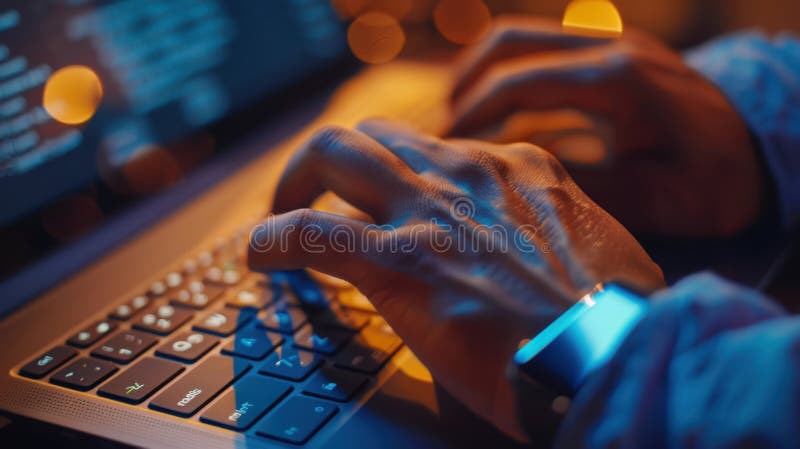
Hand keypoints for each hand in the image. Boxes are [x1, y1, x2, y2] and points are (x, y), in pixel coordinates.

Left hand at [248, 119, 663, 438]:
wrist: (607, 351)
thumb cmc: (611, 313)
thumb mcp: (594, 243)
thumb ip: (554, 227)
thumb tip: (537, 245)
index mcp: (515, 168)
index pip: (437, 146)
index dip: (402, 171)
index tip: (387, 198)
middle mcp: (465, 173)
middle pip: (376, 132)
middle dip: (337, 158)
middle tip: (316, 191)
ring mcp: (427, 211)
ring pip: (335, 152)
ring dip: (296, 180)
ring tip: (278, 213)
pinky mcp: (397, 260)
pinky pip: (310, 232)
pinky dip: (273, 238)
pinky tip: (259, 255)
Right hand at [450, 17, 763, 236]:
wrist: (763, 144)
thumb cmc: (717, 179)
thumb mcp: (660, 201)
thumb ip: (589, 194)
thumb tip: (517, 190)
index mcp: (619, 83)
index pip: (521, 83)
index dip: (473, 114)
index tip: (444, 148)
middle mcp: (609, 48)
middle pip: (510, 44)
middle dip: (464, 87)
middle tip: (439, 133)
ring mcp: (611, 41)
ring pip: (521, 35)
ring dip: (479, 71)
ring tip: (455, 117)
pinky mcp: (610, 49)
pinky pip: (542, 45)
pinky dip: (507, 70)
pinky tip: (494, 107)